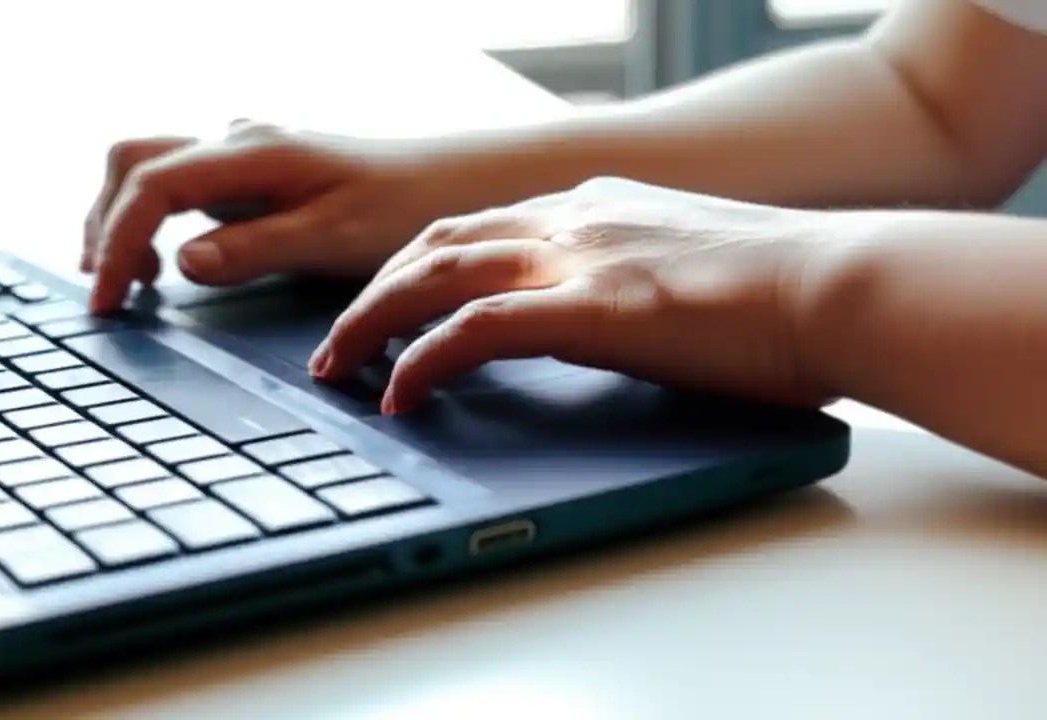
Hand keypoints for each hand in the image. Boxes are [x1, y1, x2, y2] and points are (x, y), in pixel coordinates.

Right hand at [83, 122, 497, 312]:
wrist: (451, 182)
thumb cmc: (402, 206)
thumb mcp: (331, 238)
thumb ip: (254, 248)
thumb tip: (182, 261)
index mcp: (250, 156)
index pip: (150, 187)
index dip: (117, 244)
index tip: (106, 302)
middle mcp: (237, 144)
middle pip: (132, 161)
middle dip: (106, 223)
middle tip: (110, 292)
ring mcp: (243, 156)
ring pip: (152, 168)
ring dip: (125, 218)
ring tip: (134, 282)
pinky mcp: (255, 174)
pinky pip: (182, 183)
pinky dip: (156, 218)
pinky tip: (173, 260)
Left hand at [309, 177, 836, 413]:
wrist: (844, 286)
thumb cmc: (787, 291)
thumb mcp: (688, 268)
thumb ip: (633, 277)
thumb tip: (612, 313)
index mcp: (596, 208)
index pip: (478, 228)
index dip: (417, 265)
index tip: (388, 301)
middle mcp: (574, 221)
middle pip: (434, 243)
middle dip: (373, 291)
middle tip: (339, 340)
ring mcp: (578, 258)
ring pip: (434, 276)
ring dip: (372, 321)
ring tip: (340, 367)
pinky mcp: (590, 308)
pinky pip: (471, 332)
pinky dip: (424, 362)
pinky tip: (403, 396)